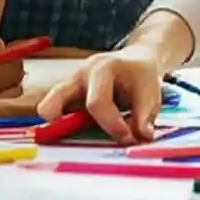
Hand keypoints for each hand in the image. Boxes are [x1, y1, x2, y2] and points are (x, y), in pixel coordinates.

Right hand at [36, 45, 164, 145]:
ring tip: (83, 133)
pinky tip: (85, 129)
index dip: (112, 124)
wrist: (134, 61)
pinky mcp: (66, 98)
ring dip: (61, 126)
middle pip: (54, 100)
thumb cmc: (140, 76)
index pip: (97, 102)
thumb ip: (144, 116)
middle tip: (72, 139)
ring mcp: (69, 86)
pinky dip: (66, 125)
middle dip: (57, 122)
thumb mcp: (150, 92)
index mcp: (101, 68)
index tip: (128, 138)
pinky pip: (57, 114)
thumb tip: (141, 137)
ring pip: (50, 108)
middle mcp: (79, 76)